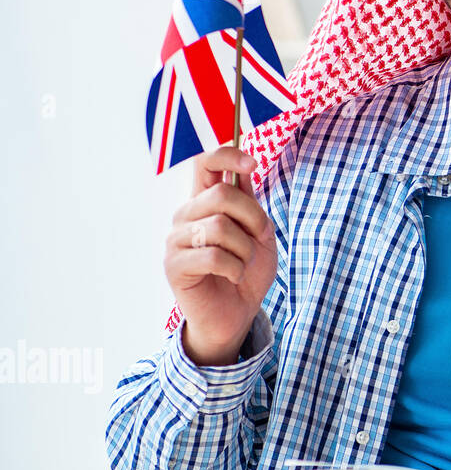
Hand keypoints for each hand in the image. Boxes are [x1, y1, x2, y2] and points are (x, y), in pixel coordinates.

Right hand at [163, 146, 276, 365]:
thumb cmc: (247, 271)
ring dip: (245, 250)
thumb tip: (244, 167)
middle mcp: (186, 216)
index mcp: (205, 202)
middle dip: (253, 219)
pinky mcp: (173, 265)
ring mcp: (175, 239)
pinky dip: (234, 268)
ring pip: (220, 227)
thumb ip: (249, 202)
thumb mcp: (258, 233)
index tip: (252, 163)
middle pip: (222, 196)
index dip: (227, 156)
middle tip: (258, 239)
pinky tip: (232, 276)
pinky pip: (213, 256)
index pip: (205, 163)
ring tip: (242, 263)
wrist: (238, 313)